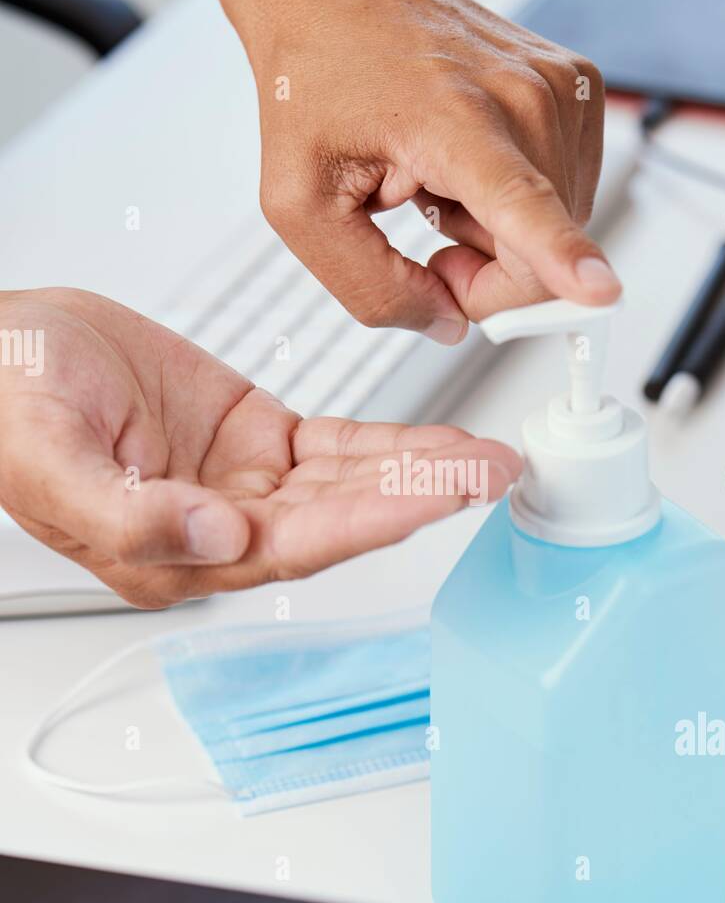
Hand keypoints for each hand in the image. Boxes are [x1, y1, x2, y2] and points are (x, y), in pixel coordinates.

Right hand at [0, 288, 520, 607]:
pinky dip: (387, 444)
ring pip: (348, 484)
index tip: (445, 494)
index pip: (297, 545)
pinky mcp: (253, 438)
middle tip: (496, 473)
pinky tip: (437, 443)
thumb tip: (222, 538)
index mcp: (174, 556)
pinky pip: (333, 447)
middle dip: (423, 496)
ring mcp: (241, 484)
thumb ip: (134, 515)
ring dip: (419, 472)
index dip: (376, 520)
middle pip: (341, 519)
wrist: (1, 346)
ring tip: (489, 458)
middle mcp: (218, 529)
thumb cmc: (9, 403)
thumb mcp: (53, 459)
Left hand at [217, 0, 619, 343]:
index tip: (601, 291)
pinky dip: (513, 200)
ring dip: (495, 233)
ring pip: (558, 230)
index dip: (563, 258)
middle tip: (424, 227)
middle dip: (483, 274)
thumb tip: (445, 324)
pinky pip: (563, 196)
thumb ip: (369, 285)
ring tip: (439, 179)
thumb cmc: (317, 81)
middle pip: (539, 257)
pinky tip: (466, 164)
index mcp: (453, 119)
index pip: (522, 203)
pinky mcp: (579, 88)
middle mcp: (526, 97)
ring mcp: (562, 88)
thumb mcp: (301, 205)